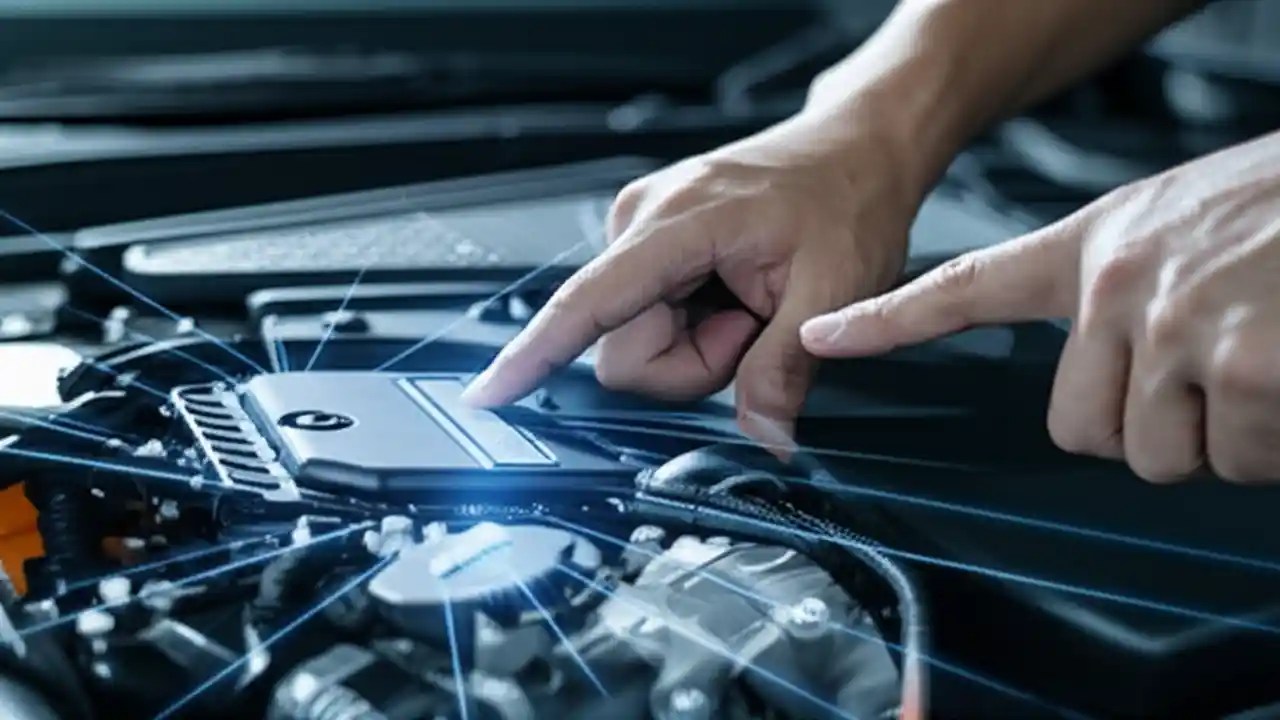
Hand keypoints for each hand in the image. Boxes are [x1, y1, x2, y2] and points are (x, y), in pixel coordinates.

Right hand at [462, 107, 920, 442]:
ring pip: (637, 342)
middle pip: (623, 349)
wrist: (857, 151)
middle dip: (692, 364)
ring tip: (751, 303)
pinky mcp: (653, 249)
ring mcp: (643, 234)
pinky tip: (736, 294)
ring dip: (699, 347)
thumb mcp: (833, 291)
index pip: (586, 303)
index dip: (534, 355)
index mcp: (675, 224)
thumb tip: (764, 435)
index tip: (487, 394)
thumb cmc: (846, 196)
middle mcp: (641, 223)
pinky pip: (652, 321)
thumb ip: (784, 370)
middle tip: (754, 325)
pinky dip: (698, 328)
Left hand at [802, 131, 1279, 482]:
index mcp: (1095, 244)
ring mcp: (1176, 323)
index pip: (964, 286)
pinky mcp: (1241, 364)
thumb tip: (1117, 378)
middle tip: (1215, 374)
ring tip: (1268, 363)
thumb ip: (1127, 291)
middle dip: (1147, 426)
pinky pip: (1236, 459)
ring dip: (1220, 437)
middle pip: (1079, 428)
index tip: (819, 338)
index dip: (885, 320)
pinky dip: (1277, 443)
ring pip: (1157, 454)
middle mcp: (1118, 282)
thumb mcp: (1185, 226)